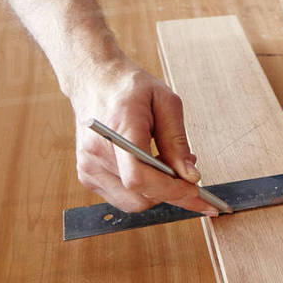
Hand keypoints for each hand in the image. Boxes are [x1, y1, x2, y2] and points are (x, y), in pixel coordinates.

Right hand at [69, 61, 220, 214]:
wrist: (95, 81)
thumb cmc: (131, 87)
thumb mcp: (166, 102)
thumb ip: (177, 141)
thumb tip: (190, 176)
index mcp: (119, 128)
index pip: (139, 176)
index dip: (170, 190)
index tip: (195, 191)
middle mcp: (97, 152)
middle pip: (138, 193)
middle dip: (170, 191)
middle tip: (188, 174)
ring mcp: (89, 166)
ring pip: (132, 202)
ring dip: (157, 191)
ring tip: (167, 166)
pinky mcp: (87, 175)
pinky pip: (121, 197)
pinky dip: (142, 190)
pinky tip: (149, 168)